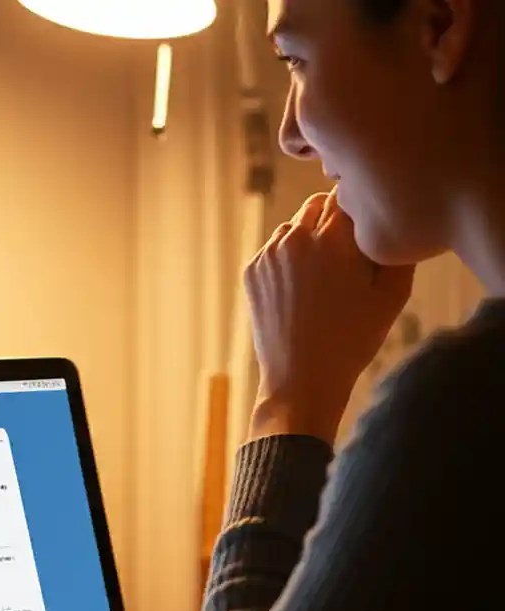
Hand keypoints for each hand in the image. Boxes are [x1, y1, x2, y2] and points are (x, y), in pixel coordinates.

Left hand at [245, 188, 414, 443]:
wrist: (301, 378)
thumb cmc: (353, 340)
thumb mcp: (392, 296)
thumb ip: (395, 248)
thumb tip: (390, 221)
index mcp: (334, 239)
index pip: (347, 195)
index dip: (359, 208)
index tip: (366, 227)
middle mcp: (296, 238)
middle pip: (318, 204)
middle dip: (333, 219)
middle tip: (346, 251)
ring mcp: (268, 254)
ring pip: (292, 226)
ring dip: (307, 238)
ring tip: (323, 274)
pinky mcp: (251, 271)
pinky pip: (273, 249)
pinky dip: (287, 258)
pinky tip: (301, 289)